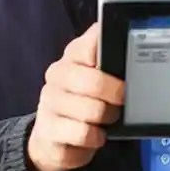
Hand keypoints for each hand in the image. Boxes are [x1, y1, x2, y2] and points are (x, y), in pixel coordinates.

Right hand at [26, 23, 125, 170]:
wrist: (51, 138)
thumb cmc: (81, 103)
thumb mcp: (94, 78)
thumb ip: (105, 59)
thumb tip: (113, 32)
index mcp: (72, 56)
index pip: (90, 45)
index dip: (106, 54)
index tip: (118, 65)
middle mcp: (57, 75)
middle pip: (95, 82)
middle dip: (115, 95)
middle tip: (120, 102)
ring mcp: (50, 102)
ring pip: (92, 110)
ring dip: (106, 118)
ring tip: (105, 119)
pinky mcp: (49, 129)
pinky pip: (83, 133)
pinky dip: (96, 137)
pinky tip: (95, 135)